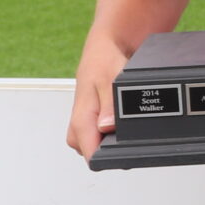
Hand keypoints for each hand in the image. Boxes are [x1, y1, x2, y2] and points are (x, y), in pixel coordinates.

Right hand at [66, 34, 130, 158]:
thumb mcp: (112, 80)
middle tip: (125, 134)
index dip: (106, 157)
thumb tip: (106, 127)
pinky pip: (98, 134)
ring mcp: (84, 122)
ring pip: (94, 143)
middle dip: (108, 149)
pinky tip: (120, 119)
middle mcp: (78, 122)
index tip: (121, 154)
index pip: (89, 153)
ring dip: (109, 138)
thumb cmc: (105, 60)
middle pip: (91, 152)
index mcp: (81, 117)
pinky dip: (110, 130)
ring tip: (122, 121)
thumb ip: (110, 106)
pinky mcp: (90, 119)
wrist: (105, 47)